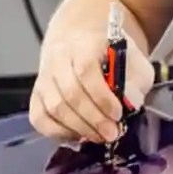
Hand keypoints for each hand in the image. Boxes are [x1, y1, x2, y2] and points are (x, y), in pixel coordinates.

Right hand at [29, 18, 154, 143]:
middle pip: (69, 93)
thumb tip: (131, 103)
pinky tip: (77, 135)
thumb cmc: (110, 54)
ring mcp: (44, 77)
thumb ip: (136, 81)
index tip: (118, 114)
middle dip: (93, 119)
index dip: (102, 97)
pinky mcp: (36, 94)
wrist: (79, 37)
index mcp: (85, 44)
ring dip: (78, 128)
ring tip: (98, 136)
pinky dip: (57, 132)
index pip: (86, 71)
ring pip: (53, 108)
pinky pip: (39, 118)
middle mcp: (59, 58)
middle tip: (111, 134)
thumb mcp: (134, 59)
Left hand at [43, 146, 166, 173]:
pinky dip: (58, 165)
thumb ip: (150, 166)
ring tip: (86, 156)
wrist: (110, 144)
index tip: (124, 171)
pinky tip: (70, 150)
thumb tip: (160, 163)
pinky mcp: (56, 173)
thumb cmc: (128, 157)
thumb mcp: (142, 161)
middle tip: (107, 164)